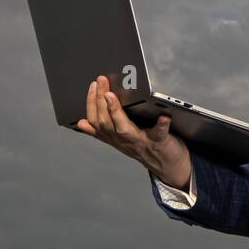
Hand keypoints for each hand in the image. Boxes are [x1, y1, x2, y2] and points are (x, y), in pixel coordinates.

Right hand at [75, 75, 191, 189]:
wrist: (167, 167)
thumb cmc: (144, 149)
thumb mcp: (119, 141)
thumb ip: (101, 131)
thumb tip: (81, 123)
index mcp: (114, 137)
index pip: (96, 121)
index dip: (91, 104)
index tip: (93, 86)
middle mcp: (124, 140)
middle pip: (105, 123)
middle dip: (100, 101)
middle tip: (101, 81)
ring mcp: (141, 141)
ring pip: (123, 129)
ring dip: (115, 111)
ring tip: (111, 96)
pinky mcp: (160, 142)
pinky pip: (159, 133)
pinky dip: (161, 124)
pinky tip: (164, 115)